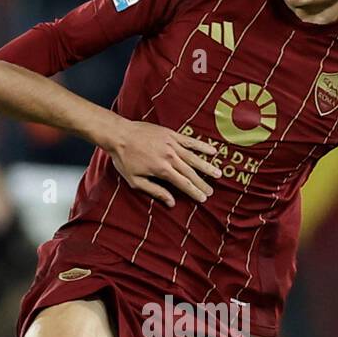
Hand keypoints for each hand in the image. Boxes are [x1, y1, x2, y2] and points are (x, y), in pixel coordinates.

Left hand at [105, 119, 221, 206]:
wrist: (119, 134)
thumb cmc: (124, 159)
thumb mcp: (135, 180)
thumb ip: (154, 191)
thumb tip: (171, 202)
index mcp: (161, 170)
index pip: (183, 184)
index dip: (194, 192)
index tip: (203, 198)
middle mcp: (170, 157)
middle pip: (190, 172)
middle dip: (202, 183)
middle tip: (211, 191)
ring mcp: (171, 144)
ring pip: (194, 157)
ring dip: (206, 166)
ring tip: (218, 174)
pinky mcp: (171, 134)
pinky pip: (190, 141)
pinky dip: (202, 145)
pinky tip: (212, 150)